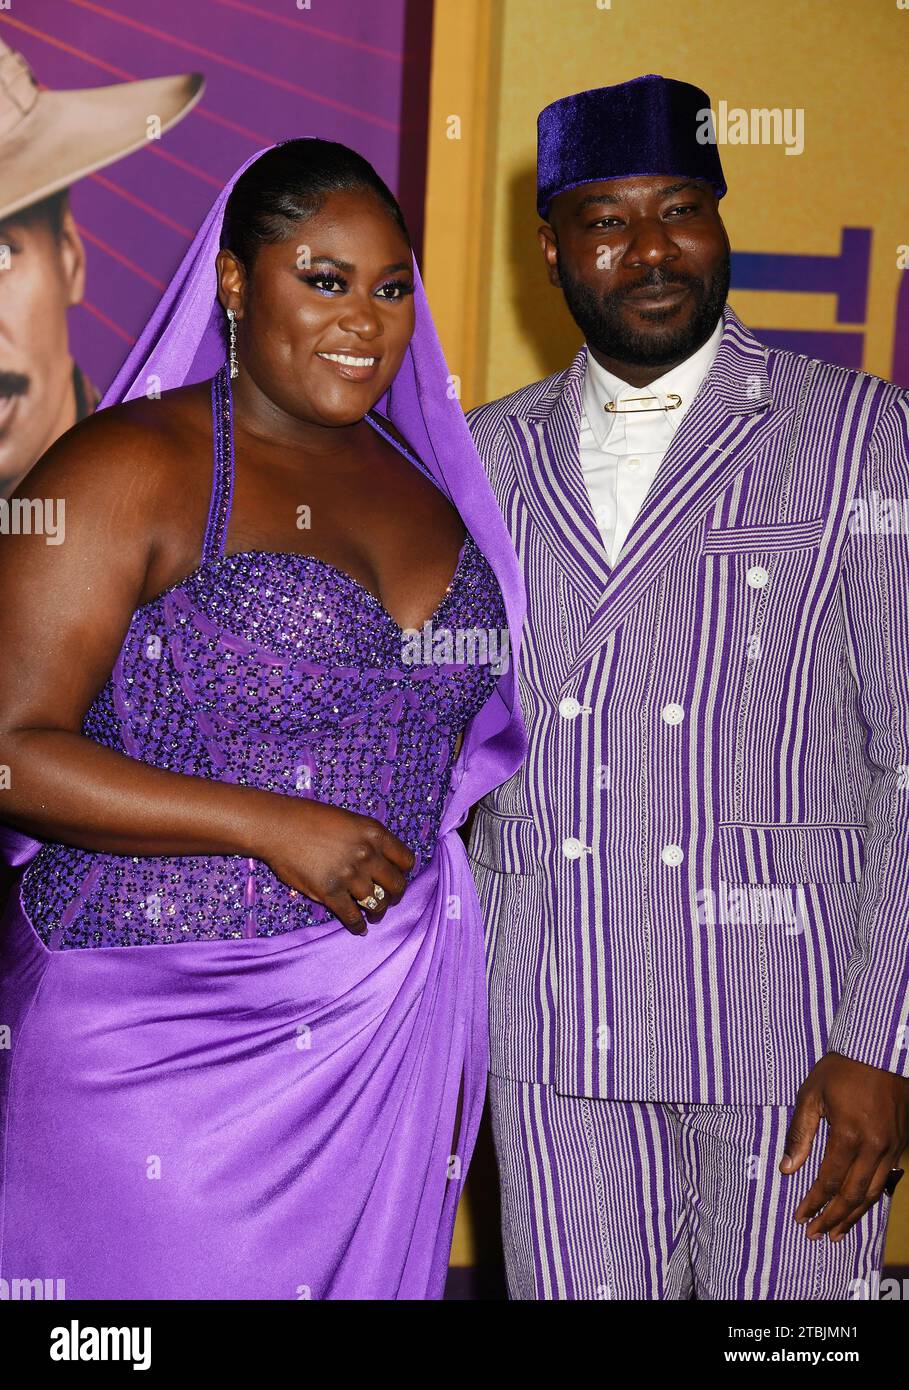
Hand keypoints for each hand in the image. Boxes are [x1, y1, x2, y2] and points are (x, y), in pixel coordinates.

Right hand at [255, 797, 414, 935]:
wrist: (278, 827)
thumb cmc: (310, 819)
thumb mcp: (349, 821)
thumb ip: (368, 840)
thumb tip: (382, 862)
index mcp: (374, 833)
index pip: (406, 860)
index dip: (403, 871)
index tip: (396, 876)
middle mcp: (367, 854)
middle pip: (396, 885)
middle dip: (394, 894)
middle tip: (388, 898)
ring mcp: (349, 875)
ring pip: (378, 904)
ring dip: (377, 912)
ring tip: (374, 914)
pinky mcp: (330, 893)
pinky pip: (352, 917)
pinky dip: (358, 926)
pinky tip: (359, 928)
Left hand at [780, 1052, 908, 1240]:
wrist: (880, 1050)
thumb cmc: (840, 1069)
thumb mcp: (812, 1095)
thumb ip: (799, 1134)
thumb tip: (786, 1169)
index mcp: (848, 1134)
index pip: (829, 1180)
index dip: (814, 1202)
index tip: (800, 1216)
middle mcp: (874, 1146)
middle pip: (853, 1195)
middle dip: (833, 1218)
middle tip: (815, 1235)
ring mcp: (891, 1147)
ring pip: (873, 1193)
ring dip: (854, 1216)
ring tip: (836, 1233)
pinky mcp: (901, 1144)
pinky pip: (886, 1180)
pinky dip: (871, 1198)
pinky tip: (859, 1208)